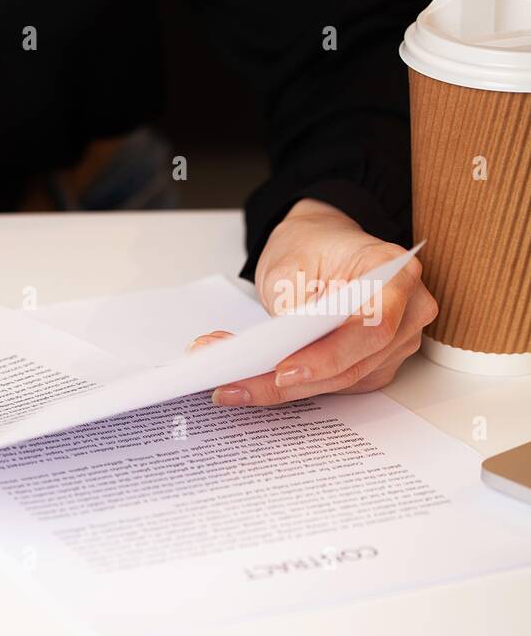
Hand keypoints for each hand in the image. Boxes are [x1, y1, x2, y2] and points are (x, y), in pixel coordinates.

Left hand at [192, 198, 437, 405]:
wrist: (319, 246)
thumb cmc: (312, 246)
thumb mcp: (289, 264)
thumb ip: (291, 305)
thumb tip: (279, 352)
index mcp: (395, 273)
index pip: (373, 326)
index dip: (329, 355)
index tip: (283, 370)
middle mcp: (407, 311)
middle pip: (353, 364)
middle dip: (288, 382)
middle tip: (233, 385)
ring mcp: (394, 343)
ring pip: (338, 382)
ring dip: (279, 389)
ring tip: (228, 384)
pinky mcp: (372, 364)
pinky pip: (332, 384)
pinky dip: (289, 388)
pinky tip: (249, 383)